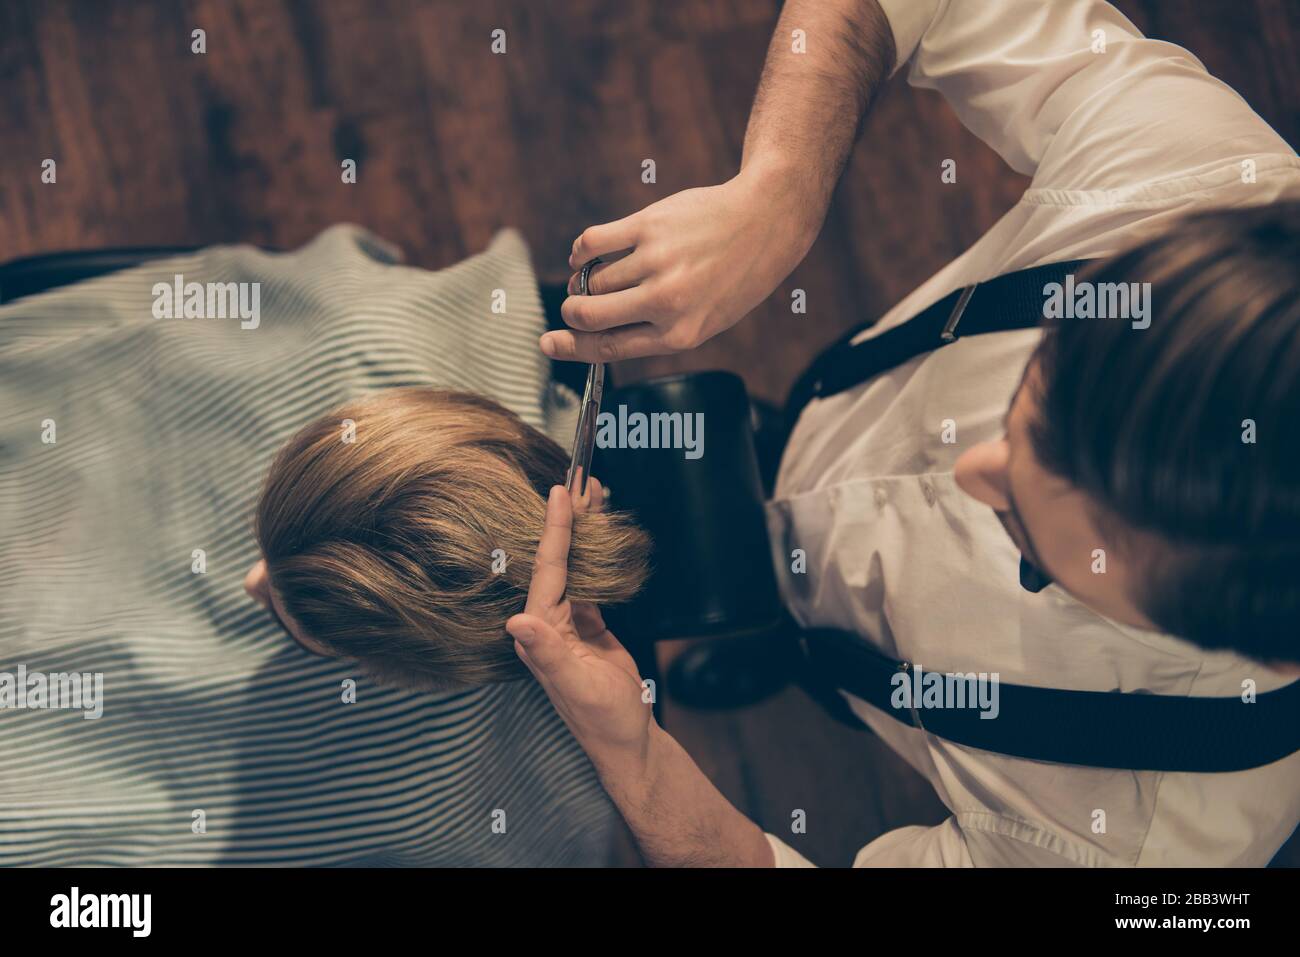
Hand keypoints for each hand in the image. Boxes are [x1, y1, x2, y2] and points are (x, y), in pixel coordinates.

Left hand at [507, 485, 654, 761]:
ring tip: (595, 495)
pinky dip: (597, 555)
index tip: (560, 492)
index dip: (555, 529)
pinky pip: (590, 581)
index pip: (549, 569)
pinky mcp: (588, 628)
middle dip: (569, 519)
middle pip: (559, 559)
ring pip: (575, 566)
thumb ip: (547, 655)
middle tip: (581, 477)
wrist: (627, 741)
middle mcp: (549, 623)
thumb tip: (516, 623)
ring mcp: (569, 624)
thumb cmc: (603, 718)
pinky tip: (603, 536)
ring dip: (584, 532)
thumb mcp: (577, 686)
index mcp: (542, 631)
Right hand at [543, 161, 821, 362]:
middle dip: (571, 314)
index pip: (608, 348)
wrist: (765, 222)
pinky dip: (580, 252)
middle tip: (573, 307)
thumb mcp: (705, 320)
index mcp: (680, 334)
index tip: (547, 344)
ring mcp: (656, 262)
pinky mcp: (648, 226)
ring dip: (583, 281)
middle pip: (588, 315)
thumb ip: (653, 331)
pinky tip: (585, 255)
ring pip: (592, 280)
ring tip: (594, 277)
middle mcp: (666, 301)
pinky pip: (592, 243)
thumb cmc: (733, 277)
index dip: (570, 348)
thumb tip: (591, 333)